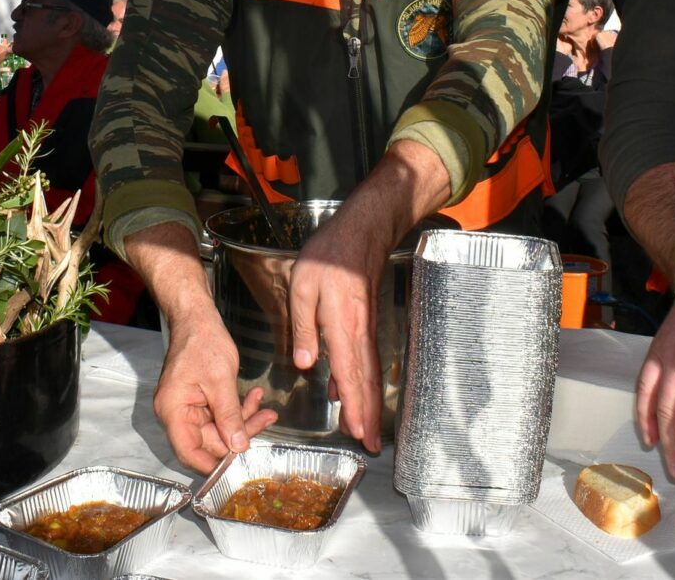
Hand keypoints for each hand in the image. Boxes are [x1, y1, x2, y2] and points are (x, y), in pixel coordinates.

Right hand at [154, 308, 276, 472]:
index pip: (189, 452)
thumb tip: (239, 447)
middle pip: (208, 441)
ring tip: (265, 409)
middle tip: (265, 421)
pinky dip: (237, 409)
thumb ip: (229, 416)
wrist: (197, 317)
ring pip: (218, 428)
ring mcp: (187, 407)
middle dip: (238, 434)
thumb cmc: (203, 342)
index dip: (212, 464)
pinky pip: (219, 414)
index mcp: (173, 410)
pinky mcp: (198, 400)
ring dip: (242, 419)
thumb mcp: (220, 380)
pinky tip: (254, 398)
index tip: (238, 468)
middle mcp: (176, 413)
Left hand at [287, 208, 387, 453]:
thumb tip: (306, 364)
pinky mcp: (364, 321)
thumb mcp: (303, 286)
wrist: (362, 230)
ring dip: (367, 402)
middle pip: (366, 381)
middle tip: (371, 444)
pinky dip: (359, 379)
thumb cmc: (329, 255)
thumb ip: (304, 326)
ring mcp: (365, 327)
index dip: (356, 408)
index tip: (361, 433)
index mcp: (343, 327)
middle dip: (368, 415)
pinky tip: (343, 390)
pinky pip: (363, 357)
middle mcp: (359, 332)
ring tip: (365, 428)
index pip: (350, 376)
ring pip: (368, 372)